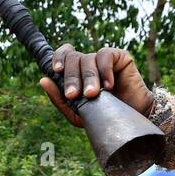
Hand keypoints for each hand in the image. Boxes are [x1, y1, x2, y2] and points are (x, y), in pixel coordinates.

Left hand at [39, 45, 154, 128]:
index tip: (56, 70)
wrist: (132, 121)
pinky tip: (108, 86)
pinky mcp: (120, 57)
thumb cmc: (104, 116)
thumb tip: (43, 80)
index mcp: (76, 72)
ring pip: (88, 58)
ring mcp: (103, 59)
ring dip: (89, 78)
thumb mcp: (78, 112)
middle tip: (75, 95)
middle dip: (71, 78)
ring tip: (94, 95)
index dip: (58, 57)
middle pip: (73, 58)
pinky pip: (105, 55)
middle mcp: (88, 63)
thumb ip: (59, 98)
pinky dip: (104, 70)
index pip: (64, 54)